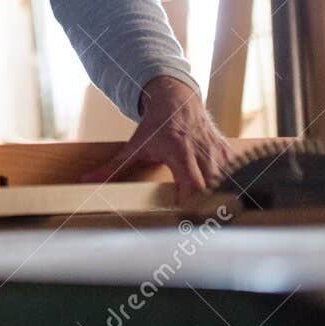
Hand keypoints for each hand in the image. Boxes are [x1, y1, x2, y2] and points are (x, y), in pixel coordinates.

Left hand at [81, 76, 230, 205]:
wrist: (177, 99)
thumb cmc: (156, 125)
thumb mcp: (134, 146)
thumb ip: (112, 167)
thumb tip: (87, 181)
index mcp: (179, 152)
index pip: (194, 184)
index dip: (194, 203)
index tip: (186, 220)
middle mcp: (202, 153)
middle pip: (215, 187)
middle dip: (210, 207)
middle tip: (202, 226)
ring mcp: (218, 153)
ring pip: (229, 182)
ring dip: (223, 199)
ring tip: (216, 219)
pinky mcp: (228, 153)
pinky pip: (237, 175)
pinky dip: (232, 188)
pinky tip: (227, 202)